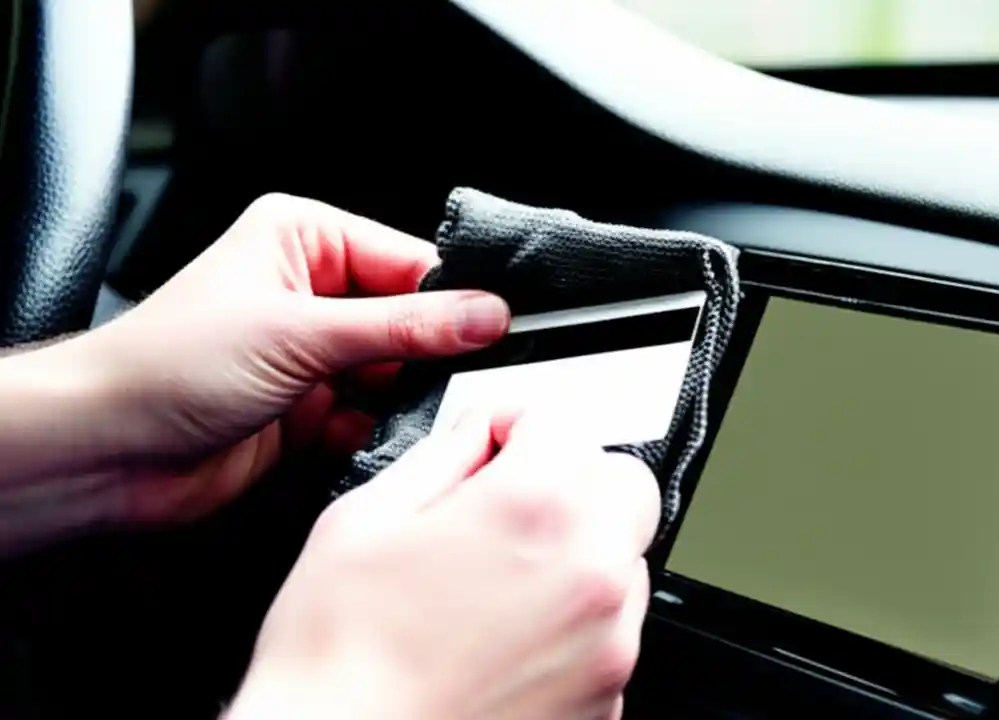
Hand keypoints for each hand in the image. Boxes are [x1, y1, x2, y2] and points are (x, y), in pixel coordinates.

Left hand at [0, 194, 508, 552]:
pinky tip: (356, 437)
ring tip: (395, 411)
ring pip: (395, 375)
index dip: (454, 298)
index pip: (410, 262)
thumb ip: (403, 328)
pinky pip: (372, 419)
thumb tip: (485, 314)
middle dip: (427, 355)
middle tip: (452, 378)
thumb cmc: (166, 365)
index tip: (498, 329)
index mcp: (304, 239)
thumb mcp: (300, 333)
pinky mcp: (309, 411)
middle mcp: (310, 292)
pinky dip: (374, 433)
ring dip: (401, 398)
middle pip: (410, 321)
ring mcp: (311, 355)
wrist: (105, 453)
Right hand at [225, 411, 659, 719]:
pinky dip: (574, 622)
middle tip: (511, 506)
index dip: (516, 427)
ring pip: (623, 561)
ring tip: (496, 586)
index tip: (492, 447)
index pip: (563, 421)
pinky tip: (505, 637)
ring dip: (577, 554)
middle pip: (622, 485)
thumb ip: (441, 455)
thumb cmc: (338, 660)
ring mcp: (608, 644)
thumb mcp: (363, 520)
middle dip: (571, 481)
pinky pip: (611, 632)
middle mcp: (590, 574)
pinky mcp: (607, 699)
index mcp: (535, 510)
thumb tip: (476, 433)